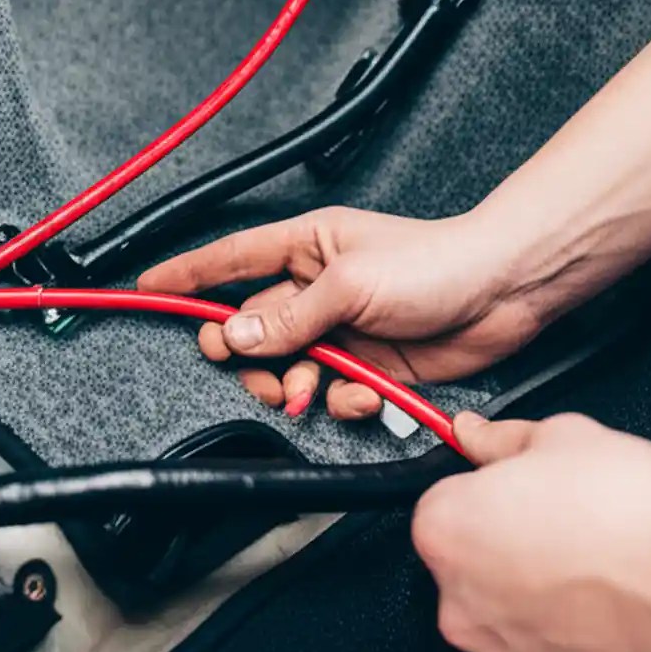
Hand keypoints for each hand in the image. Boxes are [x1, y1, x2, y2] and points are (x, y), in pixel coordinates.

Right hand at [138, 207, 541, 418]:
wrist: (502, 293)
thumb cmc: (435, 262)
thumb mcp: (349, 285)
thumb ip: (288, 316)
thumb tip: (234, 336)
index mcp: (305, 249)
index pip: (230, 260)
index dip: (187, 276)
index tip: (148, 288)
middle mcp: (316, 290)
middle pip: (251, 330)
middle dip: (250, 358)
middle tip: (261, 371)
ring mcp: (340, 330)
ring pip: (288, 369)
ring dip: (296, 386)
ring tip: (315, 389)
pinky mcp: (366, 367)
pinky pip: (330, 393)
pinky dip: (340, 402)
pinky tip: (361, 394)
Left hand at [413, 413, 650, 651]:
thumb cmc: (627, 515)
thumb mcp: (560, 435)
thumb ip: (500, 437)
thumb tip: (476, 431)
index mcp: (442, 525)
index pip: (446, 495)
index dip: (489, 484)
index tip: (517, 482)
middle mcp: (454, 590)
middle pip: (467, 548)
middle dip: (504, 529)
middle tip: (556, 512)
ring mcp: (492, 637)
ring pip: (498, 592)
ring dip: (527, 573)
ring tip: (583, 551)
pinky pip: (530, 627)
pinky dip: (553, 611)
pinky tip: (591, 588)